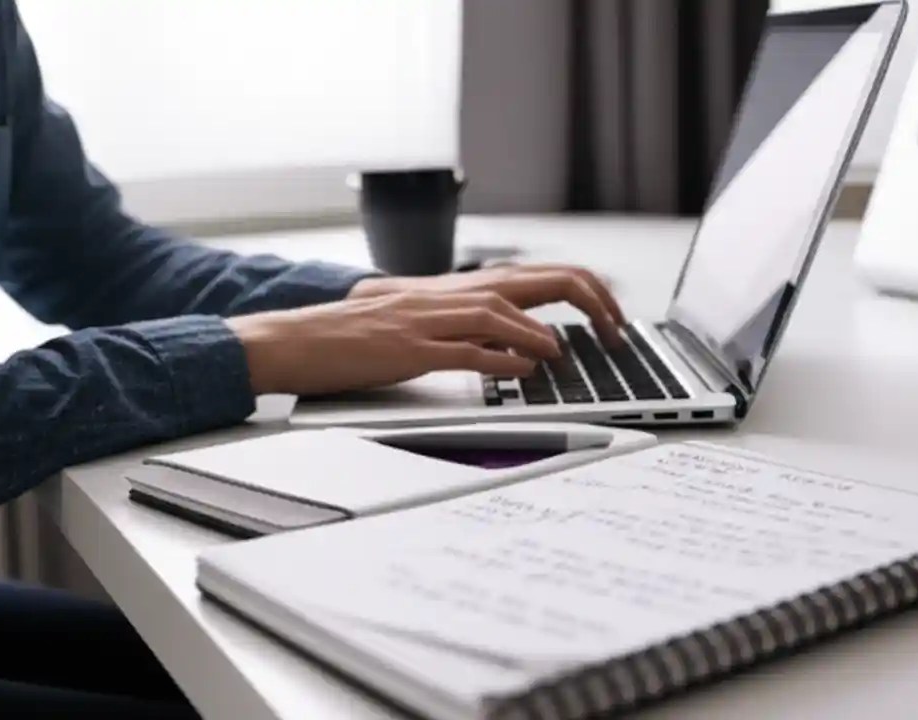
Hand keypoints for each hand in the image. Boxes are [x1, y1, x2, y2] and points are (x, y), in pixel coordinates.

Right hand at [348, 264, 626, 344]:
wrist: (305, 337)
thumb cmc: (361, 333)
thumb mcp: (424, 321)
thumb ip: (470, 328)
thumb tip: (516, 344)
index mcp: (457, 289)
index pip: (536, 276)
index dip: (582, 290)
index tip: (609, 316)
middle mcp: (449, 296)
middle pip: (530, 283)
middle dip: (582, 301)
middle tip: (613, 329)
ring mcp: (428, 321)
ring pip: (498, 313)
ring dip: (538, 332)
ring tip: (564, 353)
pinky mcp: (410, 349)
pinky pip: (464, 351)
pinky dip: (499, 360)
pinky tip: (522, 370)